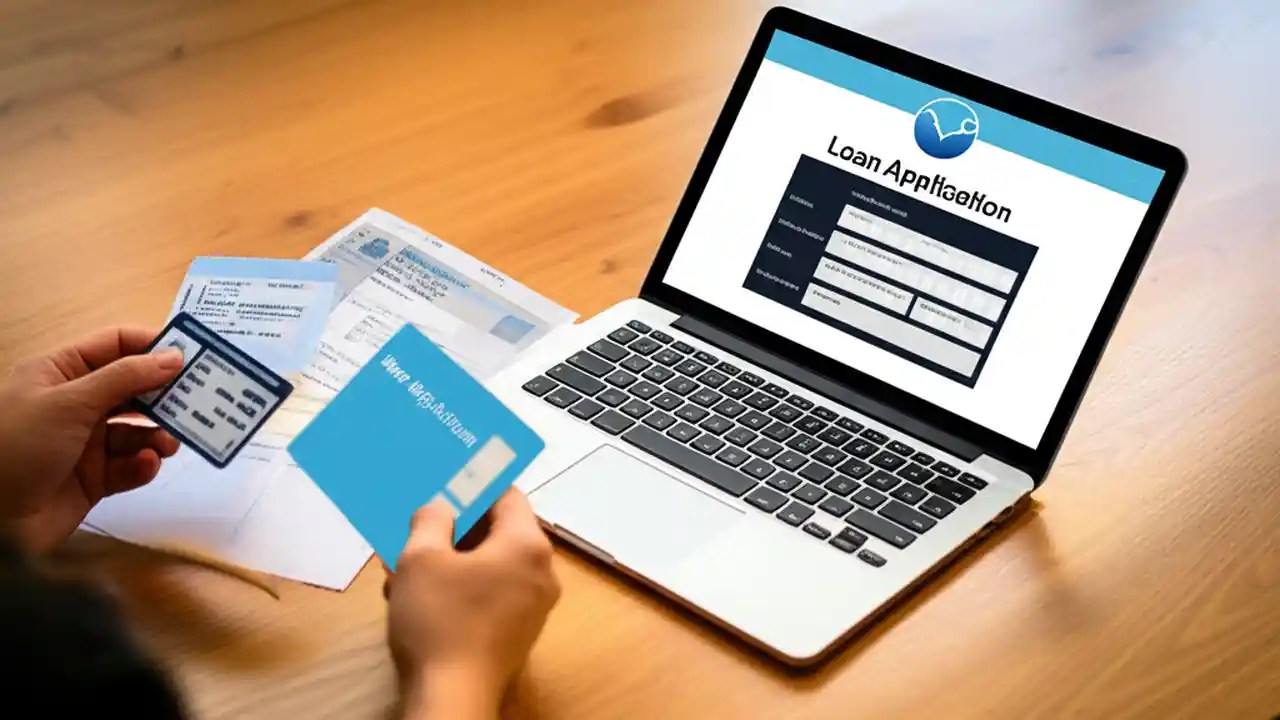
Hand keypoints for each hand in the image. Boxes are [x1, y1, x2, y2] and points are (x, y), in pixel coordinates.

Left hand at [0, 327, 182, 550]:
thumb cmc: (18, 446)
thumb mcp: (71, 403)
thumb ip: (125, 378)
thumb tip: (174, 356)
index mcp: (61, 372)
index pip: (116, 346)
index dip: (152, 347)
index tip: (193, 357)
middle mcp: (75, 402)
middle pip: (132, 388)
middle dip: (164, 395)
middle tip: (199, 401)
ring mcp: (85, 441)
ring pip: (136, 429)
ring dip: (157, 435)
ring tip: (170, 443)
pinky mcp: (94, 477)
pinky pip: (129, 464)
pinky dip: (142, 464)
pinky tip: (146, 465)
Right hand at [386, 490, 559, 719]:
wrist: (451, 698)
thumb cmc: (438, 621)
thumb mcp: (421, 558)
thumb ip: (431, 518)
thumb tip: (441, 505)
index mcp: (527, 545)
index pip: (507, 494)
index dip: (473, 483)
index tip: (443, 482)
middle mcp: (542, 572)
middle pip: (499, 530)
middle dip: (454, 526)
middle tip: (418, 523)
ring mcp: (534, 605)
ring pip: (489, 564)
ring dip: (449, 559)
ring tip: (405, 562)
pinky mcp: (518, 632)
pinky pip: (490, 593)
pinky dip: (459, 586)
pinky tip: (418, 594)